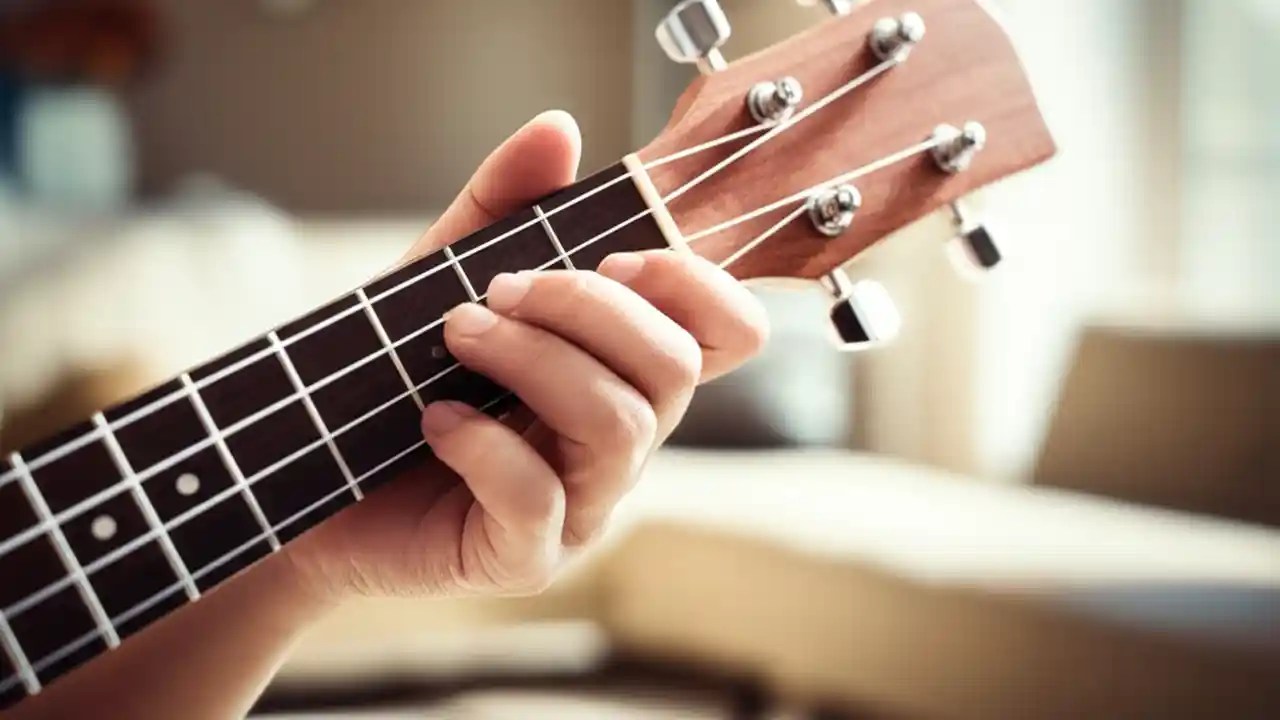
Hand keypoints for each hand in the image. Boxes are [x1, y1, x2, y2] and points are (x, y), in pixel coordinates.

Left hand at [284, 111, 767, 600]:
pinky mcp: (527, 555)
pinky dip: (482, 443)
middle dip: (585, 308)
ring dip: (533, 360)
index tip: (615, 257)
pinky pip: (539, 497)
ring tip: (456, 338)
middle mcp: (620, 437)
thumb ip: (501, 208)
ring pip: (619, 426)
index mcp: (620, 369)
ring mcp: (583, 504)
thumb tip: (559, 130)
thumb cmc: (392, 380)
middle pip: (674, 367)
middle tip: (493, 294)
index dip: (696, 285)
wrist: (309, 476)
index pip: (726, 333)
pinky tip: (433, 420)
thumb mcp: (441, 276)